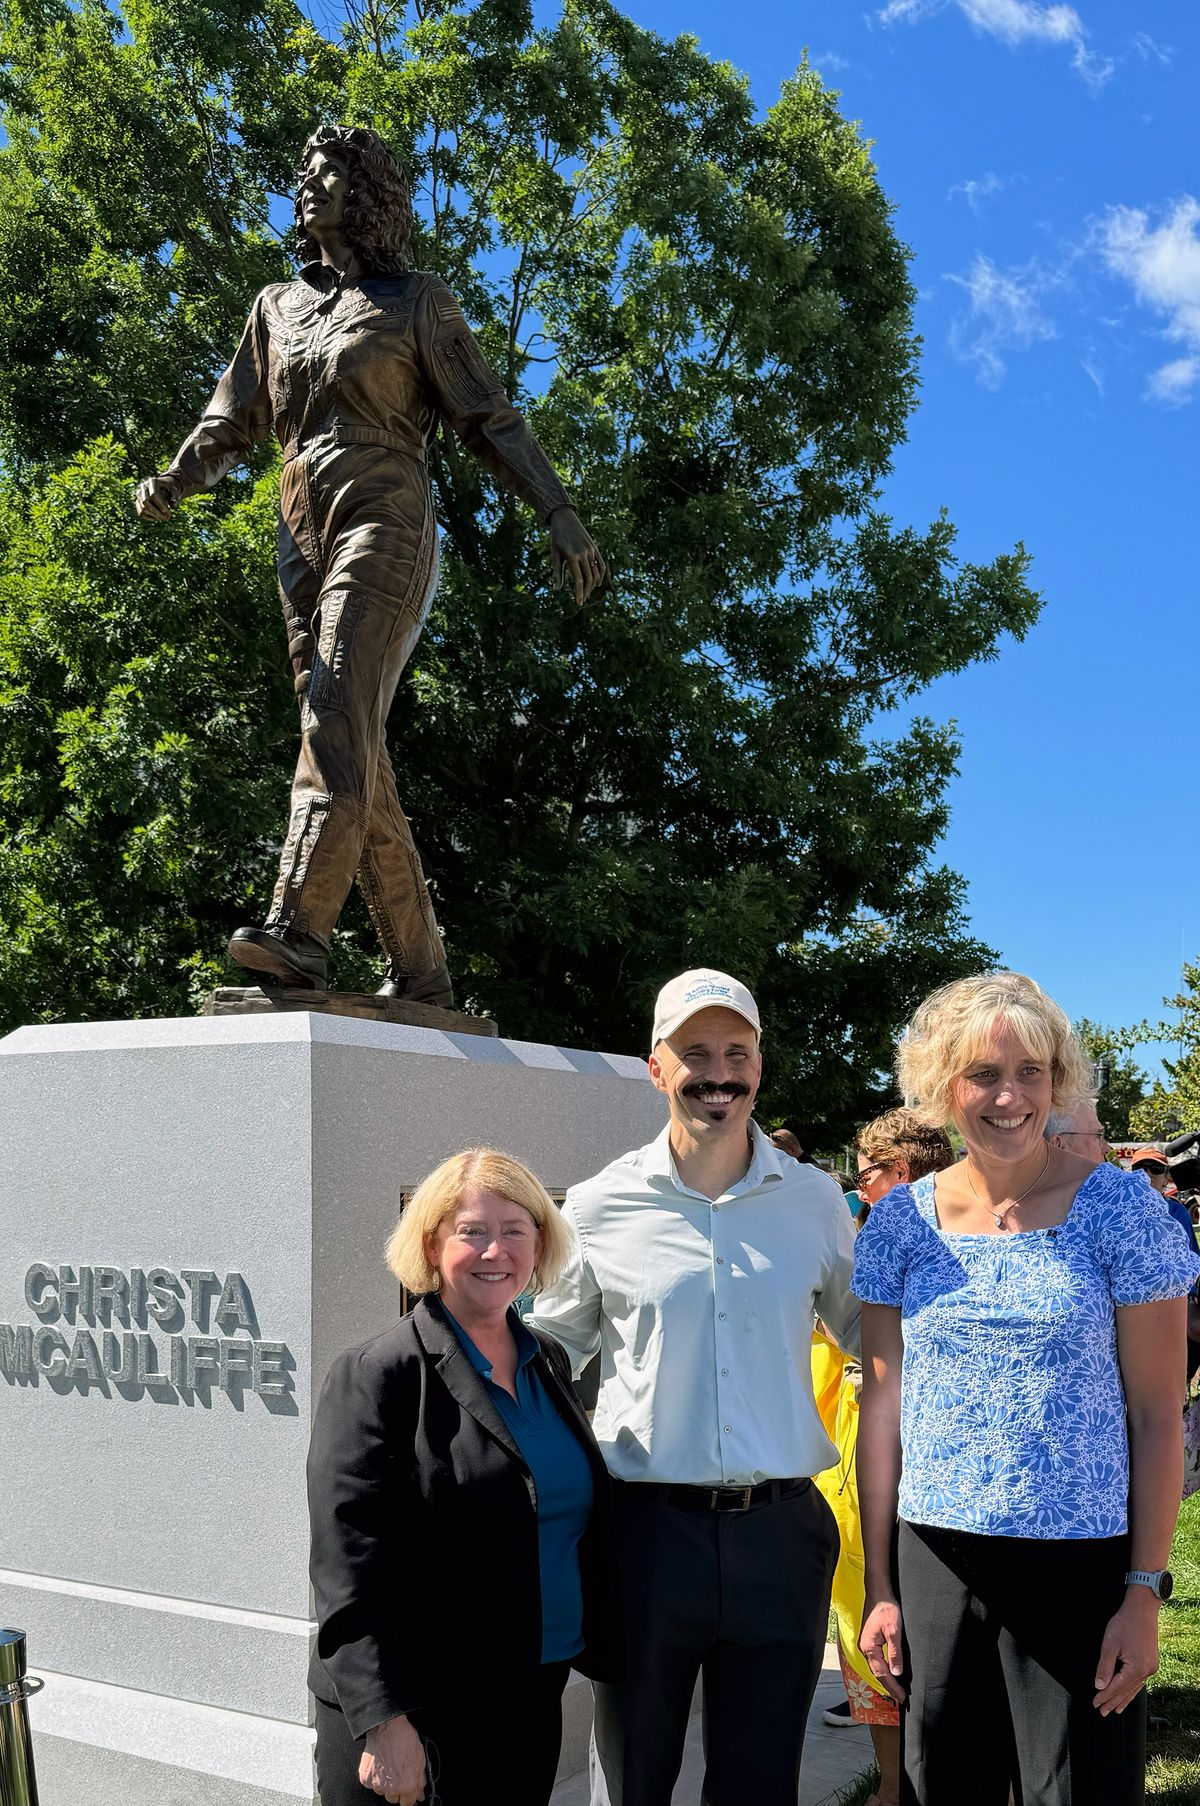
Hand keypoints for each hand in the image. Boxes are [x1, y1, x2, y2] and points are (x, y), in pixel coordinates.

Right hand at [134, 473, 182, 521]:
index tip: (168, 512)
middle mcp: (143, 486)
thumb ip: (176, 497)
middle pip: (146, 502)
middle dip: (157, 512)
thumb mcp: (175, 491)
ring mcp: (139, 494)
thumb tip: (172, 505)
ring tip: (164, 518)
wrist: (163, 487)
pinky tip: (158, 517)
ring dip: (154, 516)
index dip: (160, 505)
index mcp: (152, 481)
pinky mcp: (138, 501)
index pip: (153, 494)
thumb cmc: (170, 489)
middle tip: (167, 518)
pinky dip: (150, 517)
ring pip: (143, 509)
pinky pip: (141, 513)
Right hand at [359, 1715, 426, 1802]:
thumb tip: (419, 1795)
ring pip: (382, 1792)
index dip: (409, 1795)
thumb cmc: (404, 1739)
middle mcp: (391, 1789)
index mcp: (407, 1786)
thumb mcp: (420, 1759)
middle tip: (397, 1773)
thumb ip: (420, 1781)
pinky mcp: (365, 1779)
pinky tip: (379, 1765)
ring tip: (388, 1766)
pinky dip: (375, 1778)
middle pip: (394, 1799)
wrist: (386, 1726)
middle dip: (397, 1789)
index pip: (408, 1803)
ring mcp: (377, 1784)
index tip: (408, 1788)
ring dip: (385, 1784)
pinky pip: (371, 1785)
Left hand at [548, 507, 606, 605]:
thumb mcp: (554, 555)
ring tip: (587, 592)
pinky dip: (601, 575)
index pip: (579, 580)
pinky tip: (597, 583)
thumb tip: (556, 589)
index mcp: (572, 556)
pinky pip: (601, 564)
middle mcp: (584, 554)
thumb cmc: (556, 537)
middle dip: (586, 591)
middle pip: (589, 578)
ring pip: (596, 573)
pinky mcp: (595, 548)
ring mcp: (591, 550)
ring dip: (593, 585)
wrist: (564, 518)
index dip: (579, 593)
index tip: (579, 603)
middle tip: (582, 600)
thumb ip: (557, 573)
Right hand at [860, 1596, 905, 1704]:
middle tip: (901, 1697)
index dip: (893, 1687)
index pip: (882, 1674)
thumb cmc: (886, 1608)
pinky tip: (889, 1671)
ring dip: (886, 1679)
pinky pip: (876, 1660)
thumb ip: (895, 1653)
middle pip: (877, 1673)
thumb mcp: (894, 1631)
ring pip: (876, 1667)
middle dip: (889, 1686)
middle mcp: (864, 1648)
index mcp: (869, 1648)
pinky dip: (883, 1669)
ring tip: (897, 1688)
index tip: (903, 1697)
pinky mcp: (869, 1640)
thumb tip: (896, 1673)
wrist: (878, 1592)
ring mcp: (865, 1644)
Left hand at [1093, 1593, 1159, 1715]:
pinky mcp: (1152, 1663)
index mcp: (1136, 1669)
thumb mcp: (1109, 1645)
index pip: (1116, 1688)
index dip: (1104, 1697)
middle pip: (1126, 1691)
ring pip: (1134, 1689)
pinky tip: (1128, 1694)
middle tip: (1102, 1712)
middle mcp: (1146, 1671)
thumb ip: (1104, 1667)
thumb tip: (1099, 1685)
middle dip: (1113, 1702)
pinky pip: (1140, 1682)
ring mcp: (1151, 1668)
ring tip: (1115, 1709)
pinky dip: (1132, 1690)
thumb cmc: (1125, 1624)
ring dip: (1123, 1699)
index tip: (1095, 1704)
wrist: (1142, 1610)